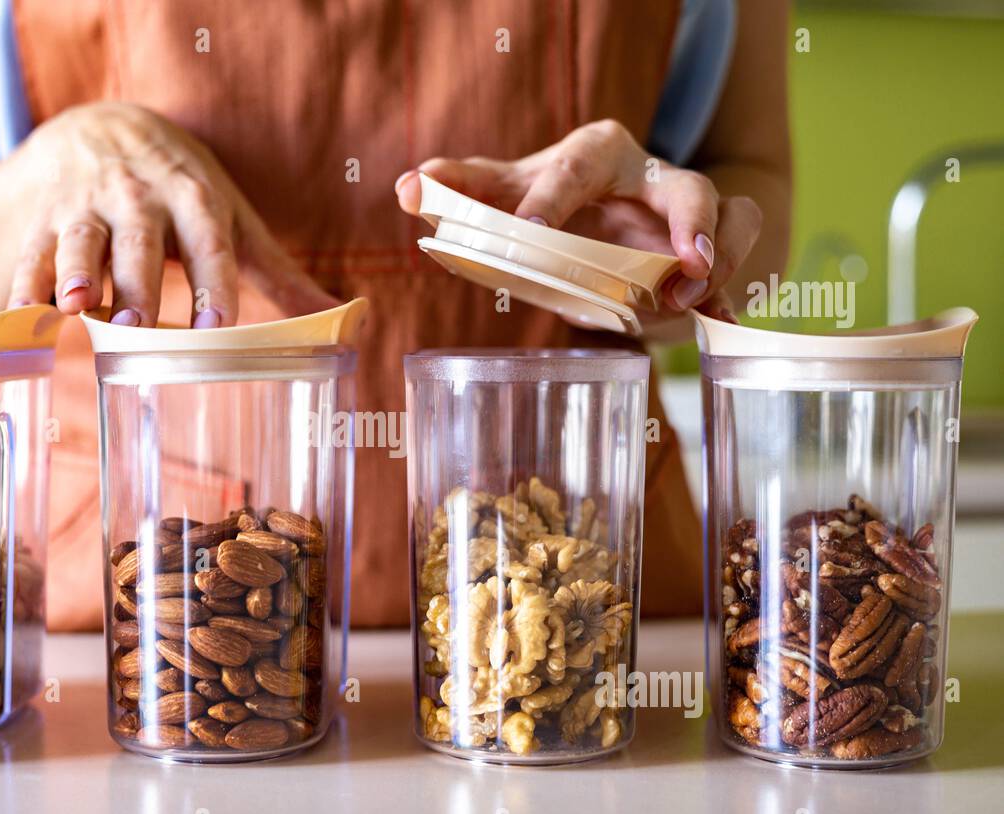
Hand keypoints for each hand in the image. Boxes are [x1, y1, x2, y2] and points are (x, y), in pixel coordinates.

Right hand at [7, 103, 336, 325]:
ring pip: (81, 240)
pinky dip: (25, 281)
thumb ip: (281, 277)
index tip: (216, 326)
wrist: (105, 127)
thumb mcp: (235, 222)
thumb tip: (346, 320)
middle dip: (138, 283)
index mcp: (196, 199)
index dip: (213, 284)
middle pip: (140, 243)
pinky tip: (22, 314)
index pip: (209, 243)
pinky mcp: (45, 218)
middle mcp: (140, 198)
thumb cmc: (185, 191)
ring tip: (77, 305)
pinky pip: (32, 251)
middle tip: (138, 326)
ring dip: (76, 271)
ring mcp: (88, 205)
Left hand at [394, 119, 761, 326]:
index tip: (532, 231)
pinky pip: (740, 268)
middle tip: (684, 265)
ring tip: (690, 302)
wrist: (610, 211)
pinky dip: (732, 299)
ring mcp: (686, 216)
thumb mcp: (508, 190)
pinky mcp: (709, 253)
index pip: (576, 164)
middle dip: (690, 220)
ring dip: (720, 260)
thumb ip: (462, 189)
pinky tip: (723, 325)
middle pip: (684, 185)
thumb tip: (407, 187)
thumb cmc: (552, 198)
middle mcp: (650, 177)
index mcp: (595, 154)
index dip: (553, 197)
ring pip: (732, 217)